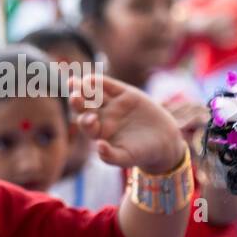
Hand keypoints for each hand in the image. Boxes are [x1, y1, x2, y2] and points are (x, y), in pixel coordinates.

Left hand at [70, 73, 186, 173]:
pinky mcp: (125, 94)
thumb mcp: (126, 157)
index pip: (86, 125)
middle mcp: (102, 116)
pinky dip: (101, 82)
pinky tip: (91, 79)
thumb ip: (110, 156)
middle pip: (85, 108)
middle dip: (78, 102)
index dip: (86, 121)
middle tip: (74, 97)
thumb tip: (99, 146)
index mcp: (98, 132)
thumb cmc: (141, 153)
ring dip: (84, 88)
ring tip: (73, 82)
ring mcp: (112, 104)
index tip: (90, 119)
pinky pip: (110, 86)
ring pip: (94, 94)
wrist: (163, 140)